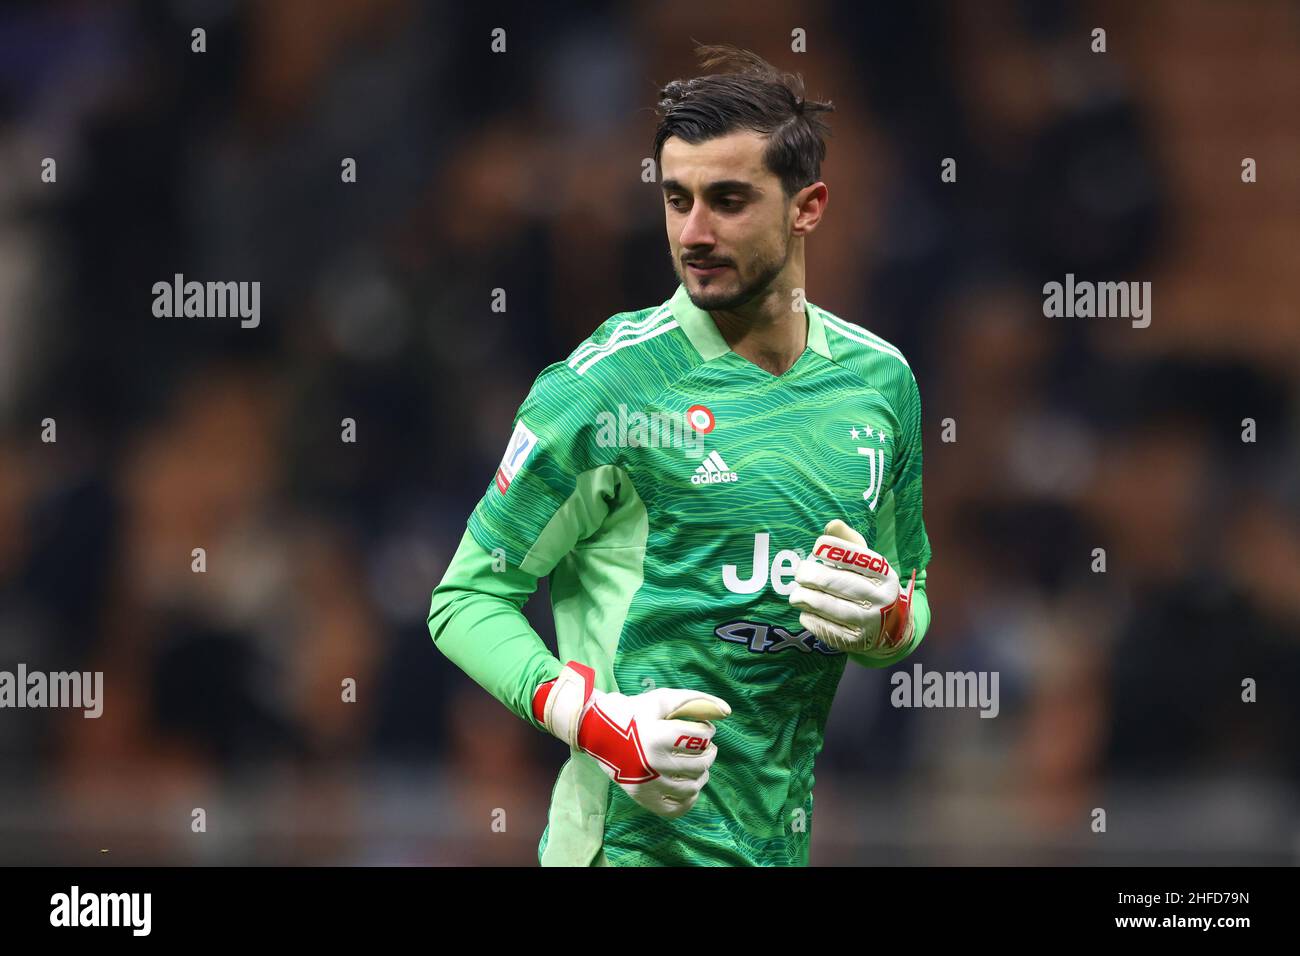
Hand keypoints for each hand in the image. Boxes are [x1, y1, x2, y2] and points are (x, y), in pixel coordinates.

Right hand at [533, 661, 730, 818]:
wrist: (596, 732)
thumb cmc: (633, 712)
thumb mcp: (662, 699)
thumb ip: (696, 701)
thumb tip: (727, 710)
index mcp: (657, 736)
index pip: (701, 737)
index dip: (708, 730)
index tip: (701, 727)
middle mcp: (652, 763)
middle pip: (700, 764)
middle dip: (708, 752)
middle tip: (702, 746)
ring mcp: (646, 784)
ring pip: (692, 787)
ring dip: (701, 774)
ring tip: (696, 763)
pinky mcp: (642, 798)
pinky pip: (676, 809)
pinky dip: (688, 799)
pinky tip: (687, 784)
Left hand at [788, 519, 915, 657]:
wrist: (888, 627)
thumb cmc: (867, 584)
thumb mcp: (865, 562)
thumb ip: (847, 541)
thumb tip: (831, 524)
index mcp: (885, 574)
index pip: (858, 558)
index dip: (834, 550)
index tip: (816, 547)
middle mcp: (881, 598)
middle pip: (840, 583)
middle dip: (813, 576)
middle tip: (799, 573)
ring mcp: (870, 622)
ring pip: (830, 607)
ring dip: (807, 598)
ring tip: (796, 594)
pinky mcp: (855, 641)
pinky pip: (826, 628)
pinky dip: (811, 619)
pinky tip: (805, 612)